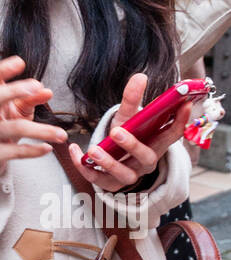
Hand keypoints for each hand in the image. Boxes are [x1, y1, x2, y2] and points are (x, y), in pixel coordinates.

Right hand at [0, 55, 67, 185]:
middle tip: (36, 87)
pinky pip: (14, 151)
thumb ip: (31, 100)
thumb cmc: (2, 130)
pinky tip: (47, 148)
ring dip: (41, 130)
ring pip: (13, 128)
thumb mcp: (17, 112)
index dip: (2, 69)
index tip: (20, 62)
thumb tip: (47, 91)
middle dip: (14, 90)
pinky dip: (33, 150)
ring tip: (61, 134)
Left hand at [73, 72, 192, 192]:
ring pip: (124, 174)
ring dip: (108, 163)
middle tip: (116, 131)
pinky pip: (98, 179)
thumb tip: (140, 76)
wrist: (112, 157)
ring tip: (93, 150)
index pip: (172, 134)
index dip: (180, 121)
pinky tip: (75, 151)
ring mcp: (130, 174)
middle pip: (146, 157)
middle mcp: (146, 161)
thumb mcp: (128, 117)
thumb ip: (132, 99)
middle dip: (132, 146)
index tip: (184, 104)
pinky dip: (85, 167)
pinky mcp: (110, 184)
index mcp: (156, 143)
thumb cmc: (126, 133)